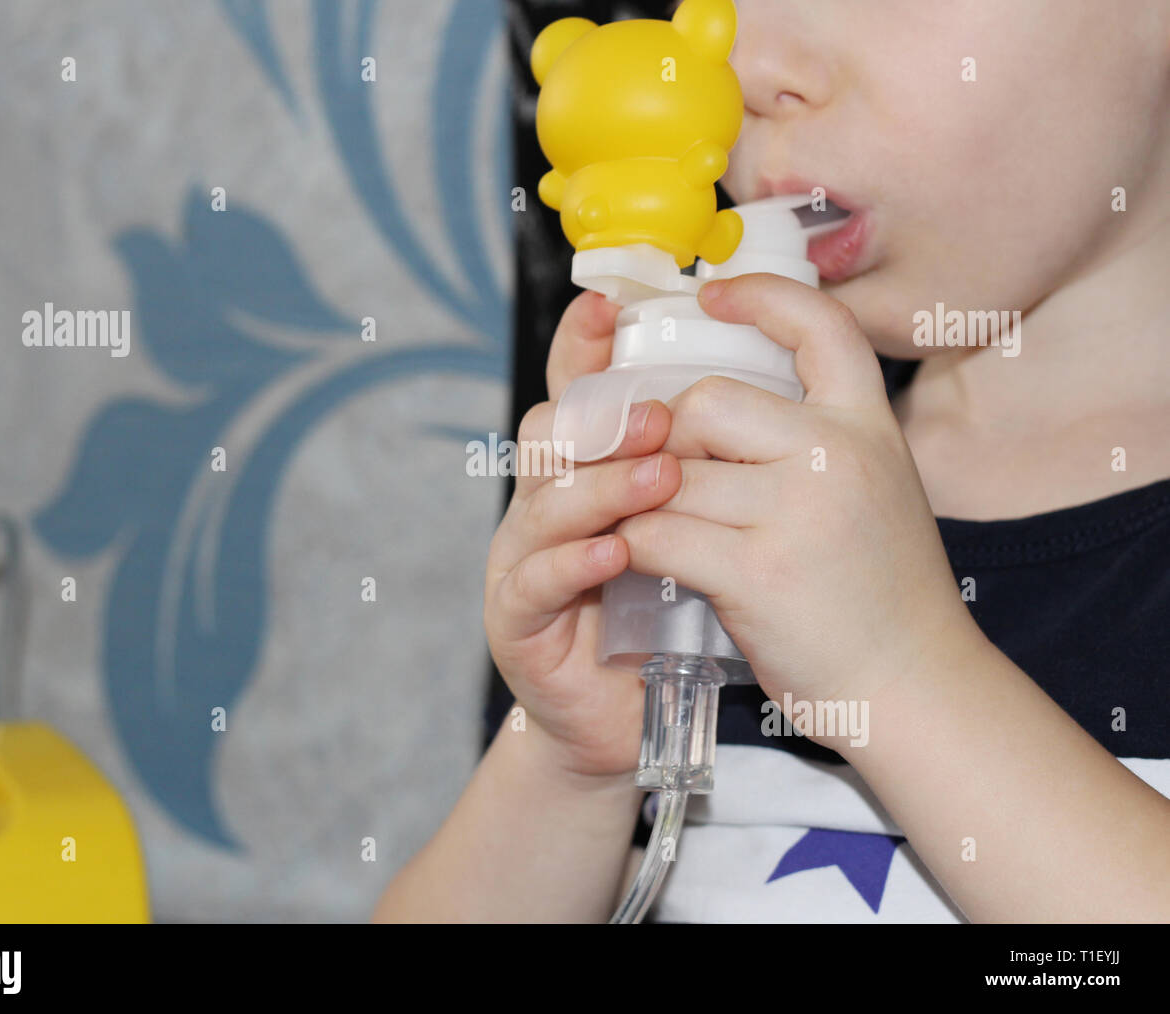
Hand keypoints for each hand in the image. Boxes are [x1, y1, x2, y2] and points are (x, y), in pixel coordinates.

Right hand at [484, 291, 682, 778]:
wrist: (628, 717)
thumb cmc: (667, 618)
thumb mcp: (690, 531)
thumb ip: (700, 468)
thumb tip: (763, 392)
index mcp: (586, 471)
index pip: (577, 391)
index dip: (584, 345)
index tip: (612, 303)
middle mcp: (546, 503)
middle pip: (550, 431)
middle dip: (602, 415)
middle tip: (661, 411)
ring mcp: (523, 558)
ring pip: (544, 499)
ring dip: (601, 482)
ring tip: (659, 476)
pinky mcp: (517, 620)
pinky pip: (535, 579)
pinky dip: (573, 560)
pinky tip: (614, 551)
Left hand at [614, 274, 989, 745]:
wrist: (914, 687)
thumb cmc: (880, 592)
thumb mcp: (871, 490)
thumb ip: (812, 442)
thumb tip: (705, 405)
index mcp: (870, 426)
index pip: (820, 325)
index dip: (762, 296)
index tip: (711, 295)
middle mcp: (839, 455)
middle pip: (707, 401)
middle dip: (668, 437)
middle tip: (669, 478)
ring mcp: (799, 512)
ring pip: (671, 471)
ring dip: (643, 499)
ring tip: (653, 524)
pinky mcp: (757, 573)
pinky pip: (656, 531)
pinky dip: (633, 544)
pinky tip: (642, 561)